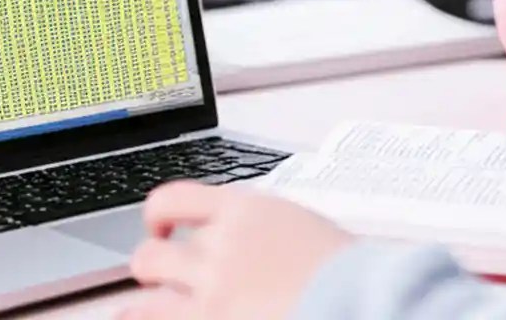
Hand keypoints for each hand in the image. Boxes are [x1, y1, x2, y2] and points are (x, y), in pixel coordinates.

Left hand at [122, 181, 352, 319]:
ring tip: (142, 310)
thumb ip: (266, 232)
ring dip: (143, 302)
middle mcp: (221, 246)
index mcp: (246, 212)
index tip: (161, 226)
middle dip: (150, 266)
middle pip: (152, 251)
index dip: (157, 214)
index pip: (175, 198)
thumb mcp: (305, 231)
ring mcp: (213, 289)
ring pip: (147, 289)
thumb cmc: (349, 273)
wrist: (364, 298)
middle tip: (159, 277)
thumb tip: (253, 245)